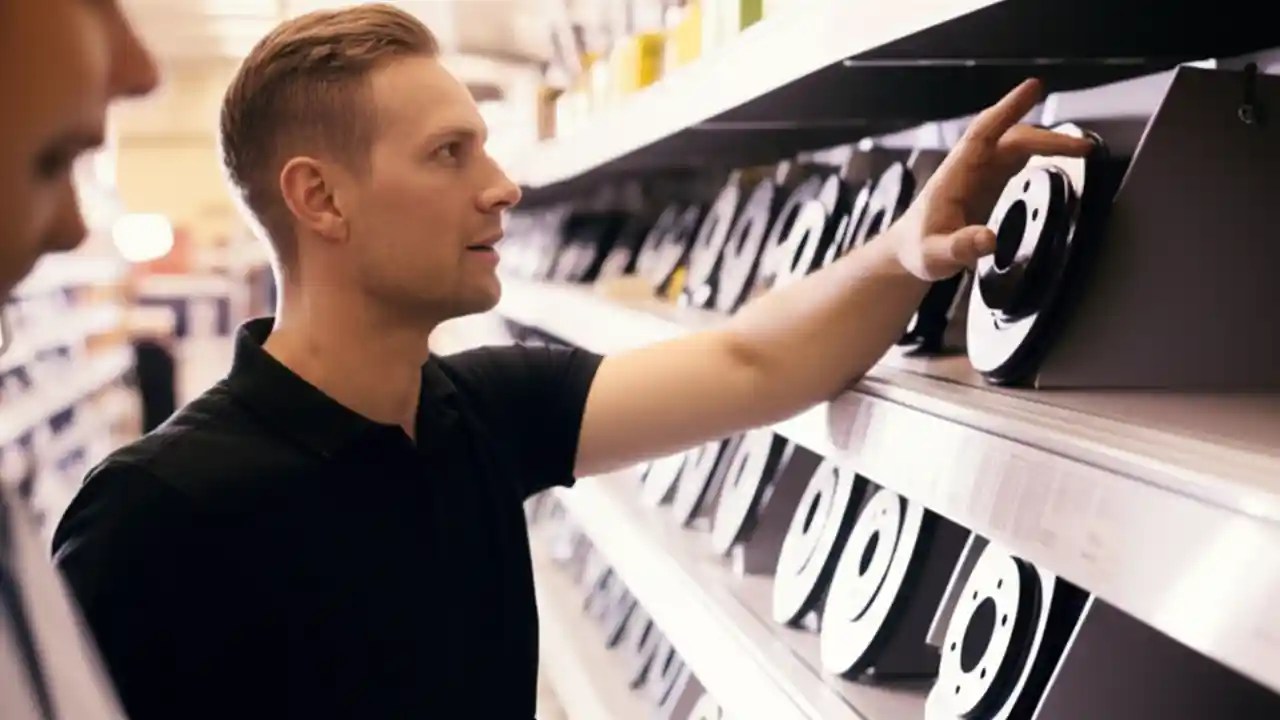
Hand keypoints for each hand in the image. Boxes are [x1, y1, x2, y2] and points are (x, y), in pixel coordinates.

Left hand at [891, 78, 1095, 281]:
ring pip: (1017, 145)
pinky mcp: (989, 182)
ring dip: (1048, 143)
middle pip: (1011, 139)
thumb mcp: (934, 256)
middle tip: (1081, 147)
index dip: (1007, 109)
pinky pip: (1018, 157)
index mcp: (954, 176)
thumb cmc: (918, 250)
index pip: (982, 133)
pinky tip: (1060, 155)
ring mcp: (981, 173)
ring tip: (1081, 149)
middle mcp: (970, 168)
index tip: (1033, 89)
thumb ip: (959, 247)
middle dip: (1047, 138)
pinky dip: (1040, 152)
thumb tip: (988, 239)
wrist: (910, 252)